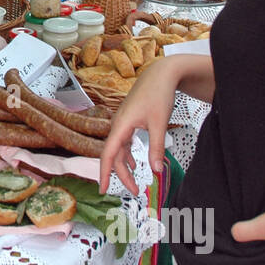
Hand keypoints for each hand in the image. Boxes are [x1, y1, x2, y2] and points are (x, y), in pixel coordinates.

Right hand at [98, 56, 179, 194]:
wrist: (161, 73)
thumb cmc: (158, 94)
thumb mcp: (159, 123)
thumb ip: (156, 148)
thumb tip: (155, 170)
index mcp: (121, 125)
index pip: (107, 154)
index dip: (104, 173)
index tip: (103, 190)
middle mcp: (118, 125)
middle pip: (113, 155)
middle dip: (121, 175)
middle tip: (135, 191)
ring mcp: (123, 122)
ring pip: (118, 150)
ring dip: (125, 166)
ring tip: (135, 183)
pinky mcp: (129, 120)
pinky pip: (123, 142)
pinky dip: (127, 155)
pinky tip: (133, 163)